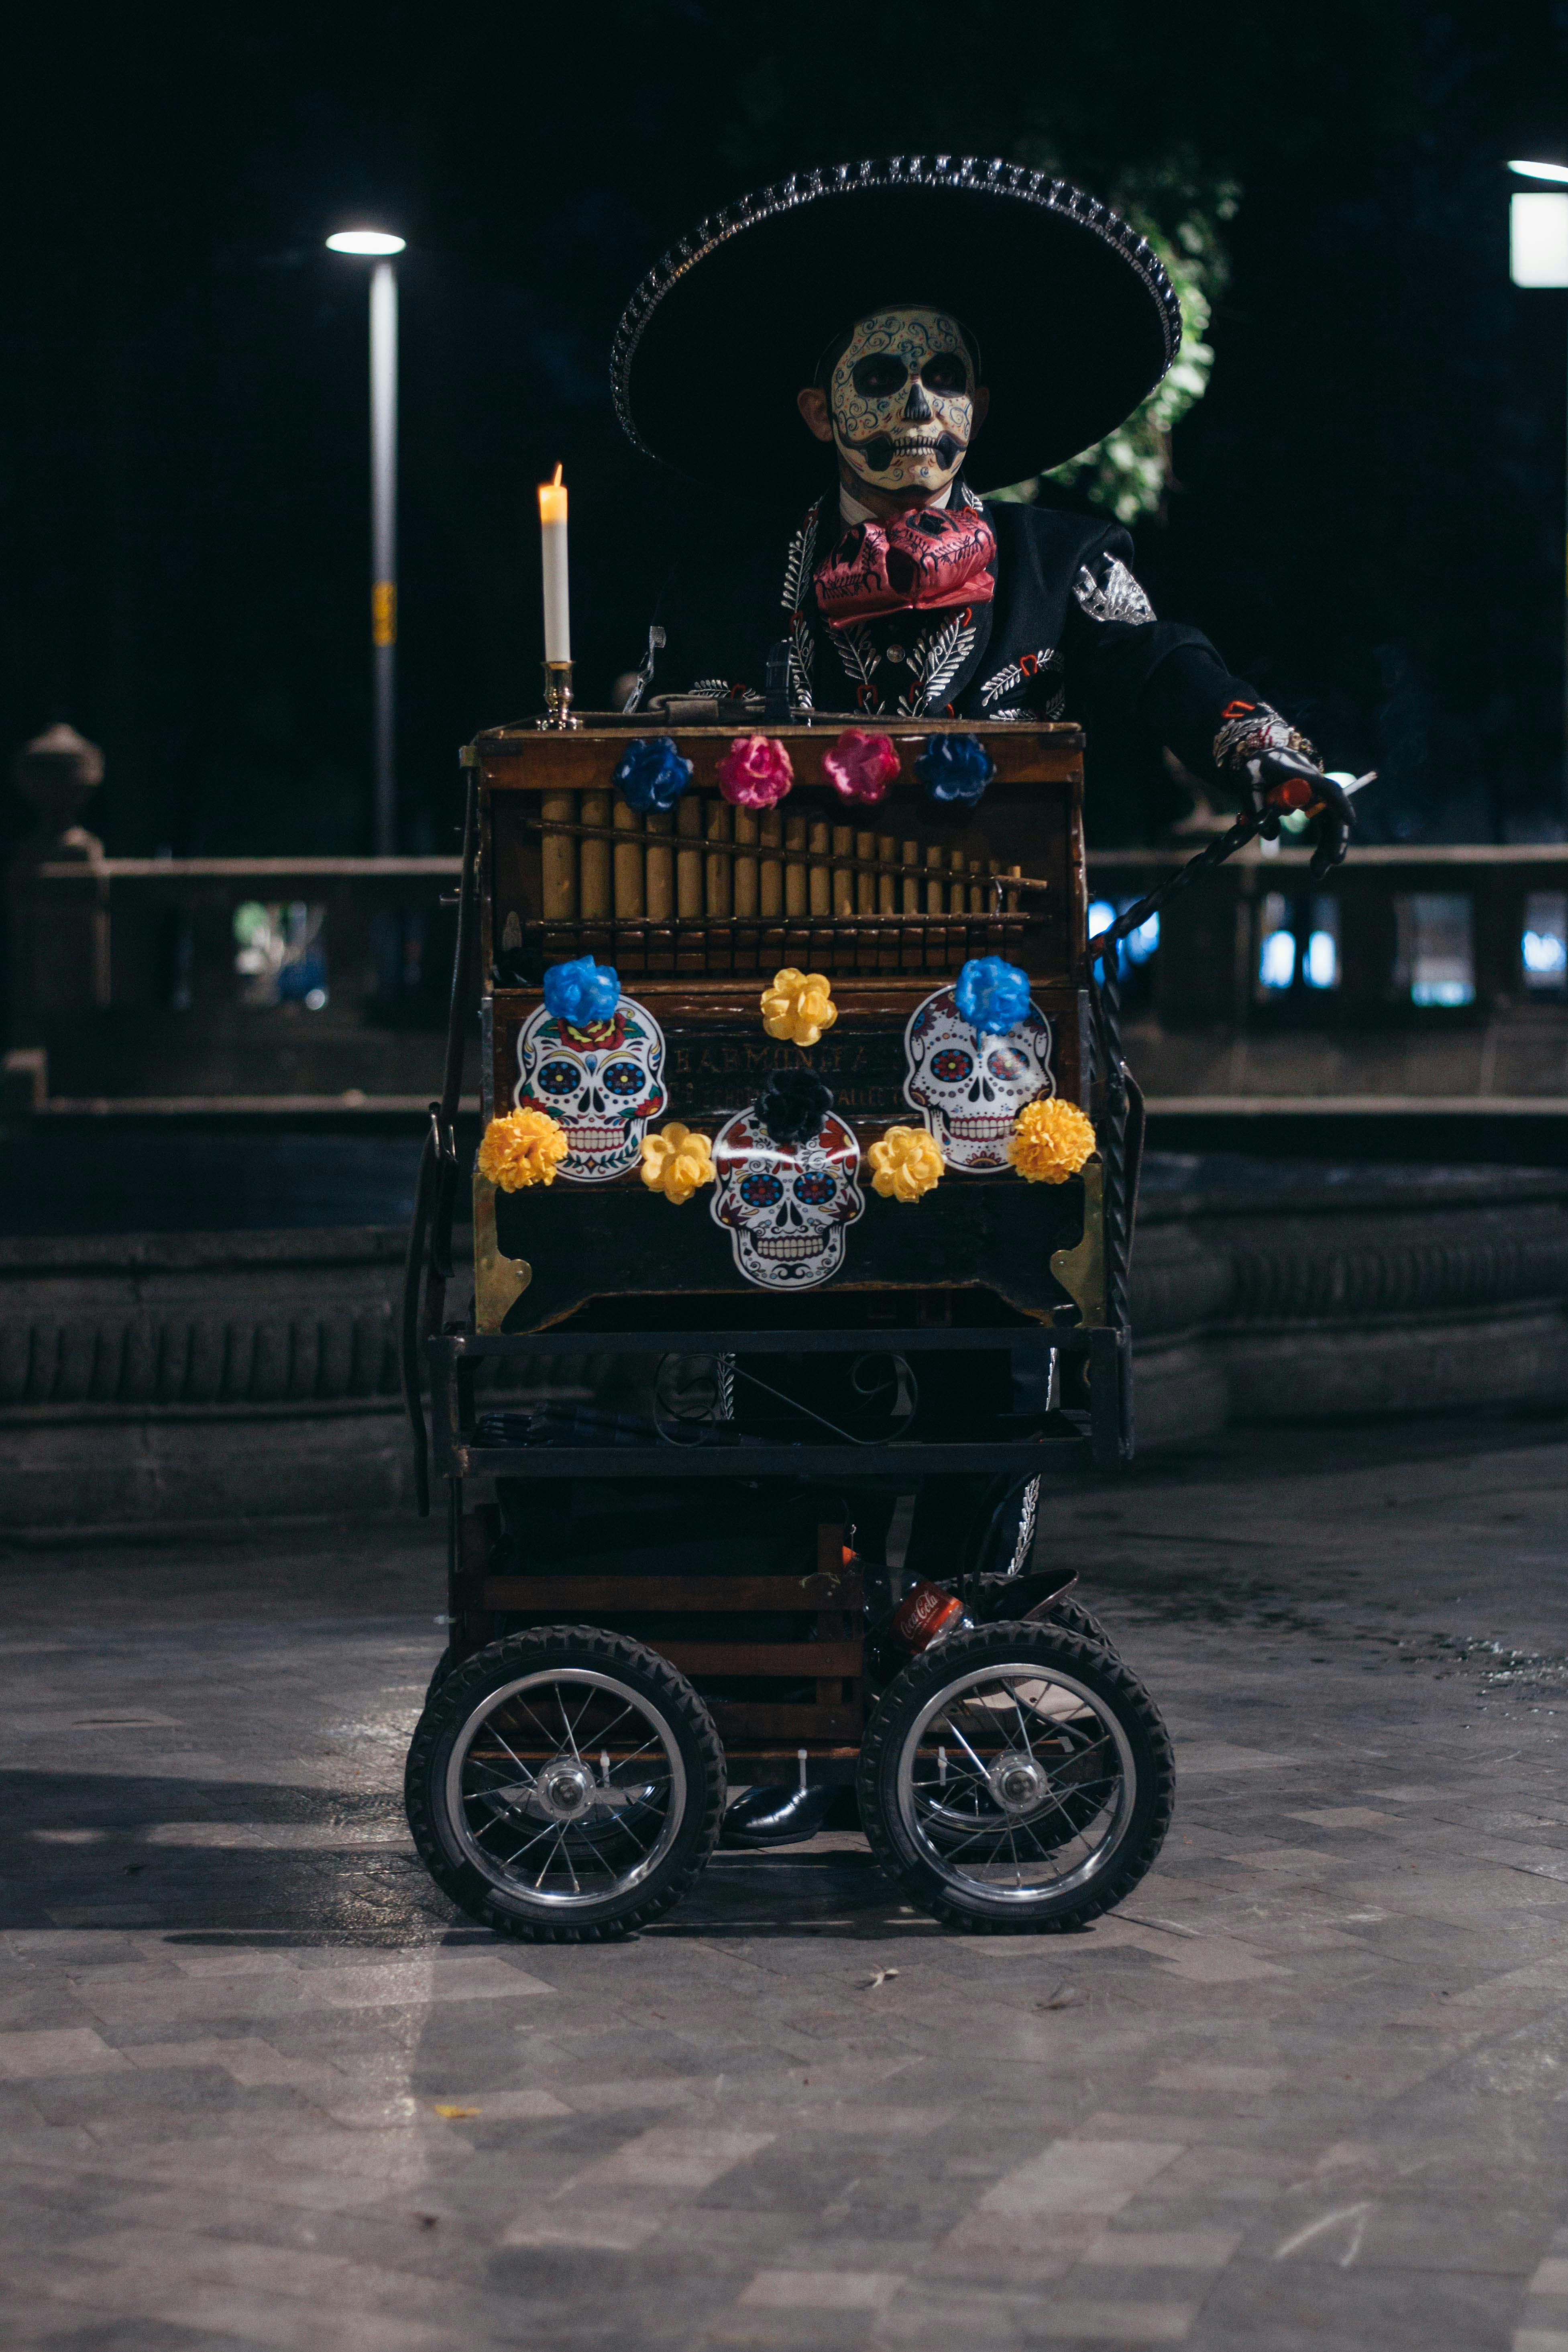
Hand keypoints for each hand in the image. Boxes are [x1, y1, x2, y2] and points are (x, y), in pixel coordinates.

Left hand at [1254, 749, 1353, 879]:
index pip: (1326, 789)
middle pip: (1333, 812)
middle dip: (1336, 837)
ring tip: (1318, 874)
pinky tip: (1316, 866)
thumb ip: (1254, 804)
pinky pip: (1323, 829)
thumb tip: (1268, 834)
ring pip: (1331, 824)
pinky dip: (1321, 848)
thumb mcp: (1247, 781)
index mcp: (1302, 776)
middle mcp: (1315, 788)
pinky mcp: (1314, 809)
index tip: (1351, 822)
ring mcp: (1317, 799)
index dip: (1339, 804)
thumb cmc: (1256, 769)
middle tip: (1333, 861)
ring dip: (1328, 848)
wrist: (1263, 761)